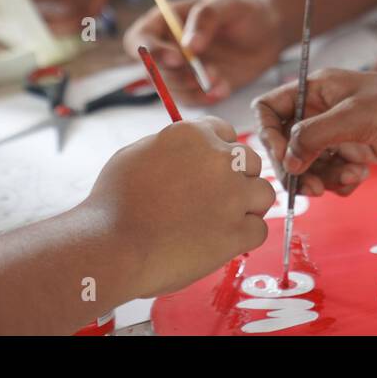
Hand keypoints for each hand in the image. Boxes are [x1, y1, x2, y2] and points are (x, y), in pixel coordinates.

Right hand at [86, 117, 274, 298]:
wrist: (112, 245)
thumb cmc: (113, 203)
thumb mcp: (136, 154)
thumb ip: (169, 148)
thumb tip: (184, 154)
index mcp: (194, 134)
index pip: (226, 132)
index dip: (220, 153)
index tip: (212, 170)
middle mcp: (220, 159)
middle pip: (251, 161)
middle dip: (239, 179)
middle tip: (218, 199)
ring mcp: (233, 195)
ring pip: (264, 193)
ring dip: (248, 207)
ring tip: (224, 221)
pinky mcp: (237, 231)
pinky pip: (259, 229)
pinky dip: (244, 238)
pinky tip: (222, 242)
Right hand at [123, 0, 282, 104]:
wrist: (269, 31)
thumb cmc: (245, 9)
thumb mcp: (228, 3)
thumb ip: (206, 18)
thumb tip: (188, 46)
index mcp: (164, 21)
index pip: (139, 39)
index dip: (150, 53)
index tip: (178, 58)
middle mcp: (167, 47)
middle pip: (152, 71)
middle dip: (179, 76)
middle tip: (210, 72)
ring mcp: (181, 70)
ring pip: (170, 91)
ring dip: (194, 90)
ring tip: (221, 80)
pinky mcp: (197, 87)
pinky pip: (190, 101)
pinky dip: (205, 99)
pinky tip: (224, 89)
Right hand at [253, 68, 376, 195]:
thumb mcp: (356, 116)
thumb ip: (314, 136)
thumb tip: (287, 161)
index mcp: (318, 87)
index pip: (270, 109)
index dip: (269, 135)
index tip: (285, 159)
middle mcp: (325, 109)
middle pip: (287, 142)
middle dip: (295, 166)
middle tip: (309, 187)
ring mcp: (342, 132)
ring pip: (310, 162)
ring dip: (321, 177)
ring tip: (347, 179)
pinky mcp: (359, 152)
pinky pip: (333, 173)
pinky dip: (340, 181)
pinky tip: (360, 178)